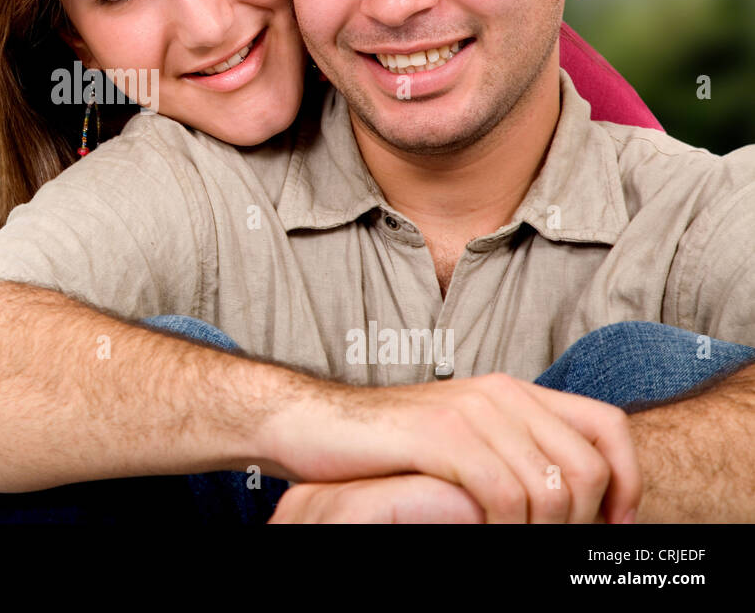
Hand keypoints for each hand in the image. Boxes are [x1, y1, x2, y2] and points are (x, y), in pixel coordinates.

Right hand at [263, 372, 639, 522]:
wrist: (313, 424)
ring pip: (549, 487)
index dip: (626, 481)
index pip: (605, 426)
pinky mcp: (440, 436)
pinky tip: (487, 538)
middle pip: (586, 466)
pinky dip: (506, 530)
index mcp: (511, 391)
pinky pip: (503, 494)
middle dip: (582, 522)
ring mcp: (470, 412)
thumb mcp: (459, 438)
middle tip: (554, 546)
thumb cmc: (384, 445)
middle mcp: (500, 393)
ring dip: (541, 532)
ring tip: (515, 545)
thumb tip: (563, 497)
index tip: (610, 527)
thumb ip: (508, 450)